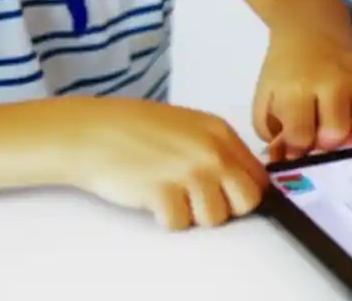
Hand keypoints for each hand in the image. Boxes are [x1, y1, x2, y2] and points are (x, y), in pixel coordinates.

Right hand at [66, 97, 267, 230]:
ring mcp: (188, 172)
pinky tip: (152, 197)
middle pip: (246, 202)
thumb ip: (219, 150)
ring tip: (171, 194)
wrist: (93, 131)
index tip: (226, 196)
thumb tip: (242, 182)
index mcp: (220, 133)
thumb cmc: (136, 129)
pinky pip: (180, 223)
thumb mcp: (190, 127)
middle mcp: (211, 152)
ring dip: (193, 213)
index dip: (242, 192)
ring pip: (215, 218)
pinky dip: (166, 217)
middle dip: (226, 208)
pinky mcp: (163, 193)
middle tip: (199, 199)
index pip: (258, 178)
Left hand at [254, 29, 351, 160]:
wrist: (307, 36)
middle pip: (337, 132)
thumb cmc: (284, 75)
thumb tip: (290, 162)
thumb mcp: (266, 103)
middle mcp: (330, 82)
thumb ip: (274, 136)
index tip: (297, 142)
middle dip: (328, 141)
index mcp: (296, 89)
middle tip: (321, 134)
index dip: (299, 147)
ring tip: (348, 126)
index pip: (302, 136)